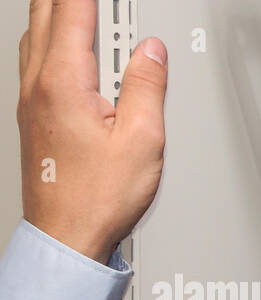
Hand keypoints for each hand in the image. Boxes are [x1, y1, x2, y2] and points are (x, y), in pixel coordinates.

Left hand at [18, 0, 168, 264]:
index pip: (74, 12)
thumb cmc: (98, 198)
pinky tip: (63, 47)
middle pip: (44, 14)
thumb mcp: (142, 141)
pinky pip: (34, 60)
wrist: (67, 236)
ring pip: (34, 35)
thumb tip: (150, 52)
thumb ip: (146, 88)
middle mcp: (37, 86)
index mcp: (64, 83)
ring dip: (54, 12)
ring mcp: (29, 101)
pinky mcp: (31, 117)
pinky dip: (49, 38)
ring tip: (76, 7)